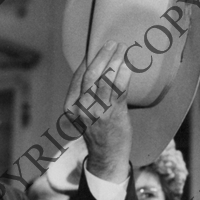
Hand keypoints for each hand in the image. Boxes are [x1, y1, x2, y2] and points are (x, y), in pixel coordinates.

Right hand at [63, 40, 132, 183]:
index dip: (88, 60)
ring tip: (123, 50)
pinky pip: (118, 90)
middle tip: (112, 44)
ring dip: (115, 61)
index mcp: (71, 106)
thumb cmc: (98, 132)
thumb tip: (99, 69)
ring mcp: (97, 112)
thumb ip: (87, 95)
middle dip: (102, 56)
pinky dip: (123, 75)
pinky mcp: (112, 115)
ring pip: (105, 80)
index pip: (78, 77)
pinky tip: (128, 65)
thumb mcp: (84, 114)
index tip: (96, 47)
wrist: (107, 156)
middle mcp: (81, 108)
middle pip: (90, 75)